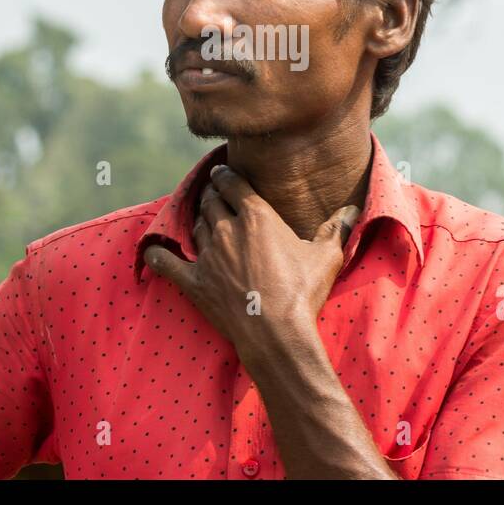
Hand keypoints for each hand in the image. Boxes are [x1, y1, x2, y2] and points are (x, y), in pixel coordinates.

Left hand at [143, 164, 359, 360]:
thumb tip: (352, 210)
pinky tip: (150, 251)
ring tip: (201, 217)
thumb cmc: (303, 293)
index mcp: (257, 216)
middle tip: (213, 193)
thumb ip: (336, 229)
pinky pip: (167, 263)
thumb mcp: (326, 257)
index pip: (233, 183)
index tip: (223, 171)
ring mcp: (208, 255)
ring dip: (197, 218)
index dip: (226, 174)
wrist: (276, 333)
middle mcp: (228, 229)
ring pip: (196, 225)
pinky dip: (157, 255)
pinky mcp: (194, 282)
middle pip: (210, 200)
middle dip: (211, 193)